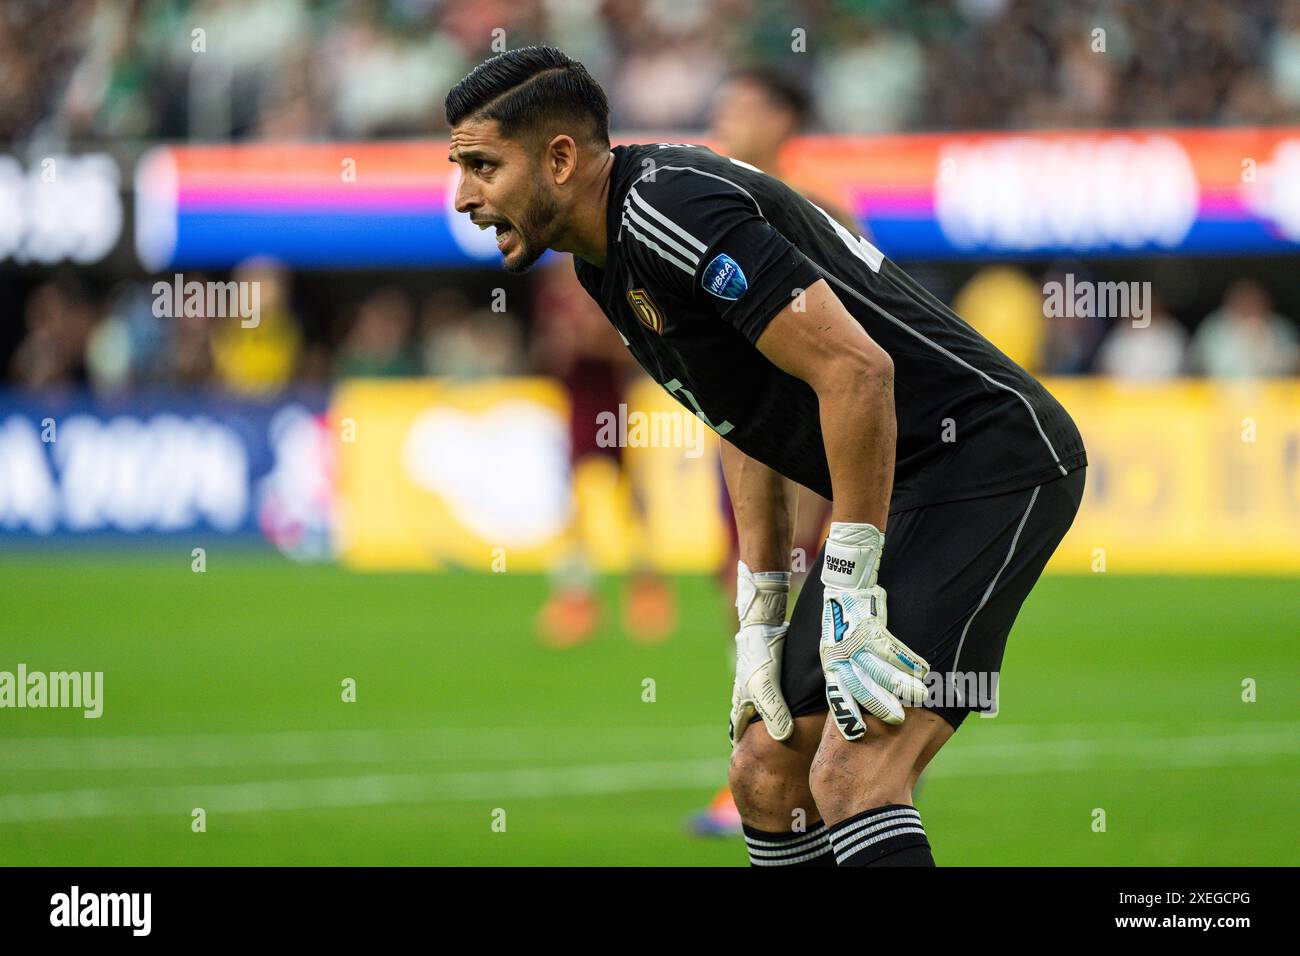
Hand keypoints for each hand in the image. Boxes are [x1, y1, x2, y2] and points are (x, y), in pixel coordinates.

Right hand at [728, 562, 792, 743]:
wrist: (764, 622)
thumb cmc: (760, 656)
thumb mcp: (766, 686)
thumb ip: (774, 712)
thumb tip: (783, 737)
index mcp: (741, 700)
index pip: (737, 727)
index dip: (740, 741)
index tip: (742, 757)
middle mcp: (747, 691)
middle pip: (749, 716)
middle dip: (754, 731)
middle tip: (764, 746)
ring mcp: (758, 679)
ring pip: (763, 702)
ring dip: (770, 714)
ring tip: (783, 726)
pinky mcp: (771, 669)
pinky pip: (776, 689)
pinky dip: (781, 698)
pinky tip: (794, 699)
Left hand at [818, 523, 928, 739]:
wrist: (844, 587)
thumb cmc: (843, 623)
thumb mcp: (834, 648)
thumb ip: (846, 670)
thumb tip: (865, 697)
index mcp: (831, 663)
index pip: (836, 694)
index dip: (846, 714)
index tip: (856, 735)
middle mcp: (841, 655)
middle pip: (861, 685)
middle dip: (880, 704)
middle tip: (898, 719)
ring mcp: (856, 641)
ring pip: (882, 669)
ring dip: (903, 685)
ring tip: (921, 695)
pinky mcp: (872, 627)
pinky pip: (893, 649)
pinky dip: (910, 662)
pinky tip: (924, 671)